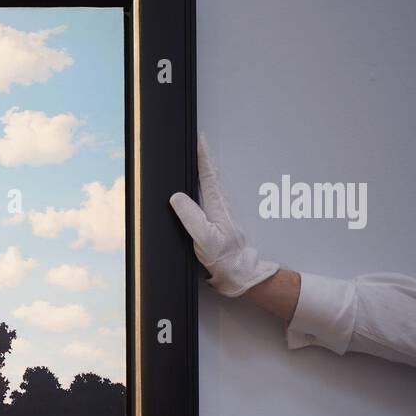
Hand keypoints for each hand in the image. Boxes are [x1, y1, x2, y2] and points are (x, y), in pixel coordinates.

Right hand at [169, 134, 278, 296]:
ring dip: (205, 170)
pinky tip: (200, 187)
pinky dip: (205, 186)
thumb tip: (176, 196)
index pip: (208, 175)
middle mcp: (221, 206)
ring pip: (212, 186)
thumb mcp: (203, 238)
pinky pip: (210, 197)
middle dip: (203, 158)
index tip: (198, 140)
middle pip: (211, 176)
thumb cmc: (223, 258)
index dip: (203, 157)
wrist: (239, 274)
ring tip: (197, 158)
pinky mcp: (218, 222)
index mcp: (217, 206)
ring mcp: (220, 214)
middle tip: (196, 143)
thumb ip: (190, 216)